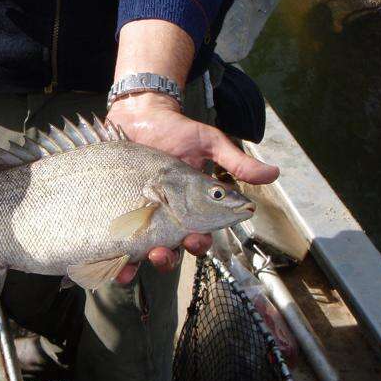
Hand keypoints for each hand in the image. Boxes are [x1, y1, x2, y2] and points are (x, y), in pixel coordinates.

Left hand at [107, 91, 278, 282]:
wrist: (140, 115)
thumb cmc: (177, 131)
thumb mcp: (209, 143)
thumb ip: (236, 162)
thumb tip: (273, 173)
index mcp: (190, 210)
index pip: (198, 236)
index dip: (198, 242)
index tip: (195, 238)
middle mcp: (164, 220)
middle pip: (169, 251)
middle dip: (166, 258)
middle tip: (161, 253)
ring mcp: (137, 219)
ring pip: (139, 253)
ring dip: (136, 264)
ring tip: (130, 264)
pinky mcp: (114, 214)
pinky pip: (112, 242)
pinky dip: (109, 257)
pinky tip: (107, 261)